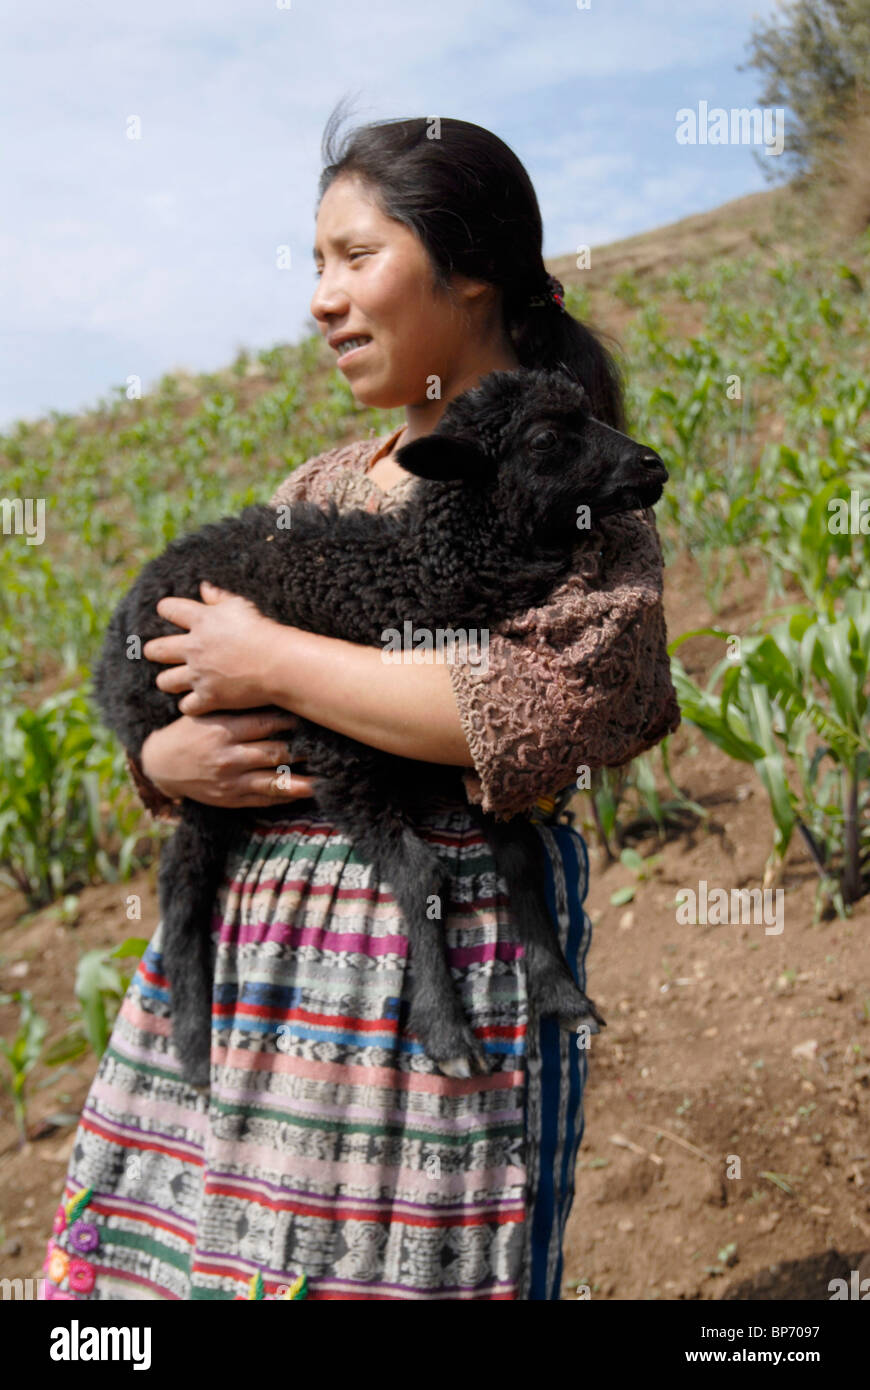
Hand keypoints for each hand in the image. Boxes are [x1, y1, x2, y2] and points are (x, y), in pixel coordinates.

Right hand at [140, 709, 317, 807]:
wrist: (161, 764)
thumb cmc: (189, 732)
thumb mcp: (206, 713)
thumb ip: (235, 705)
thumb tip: (271, 693)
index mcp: (224, 729)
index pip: (266, 723)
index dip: (293, 720)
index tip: (314, 715)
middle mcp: (230, 755)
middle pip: (276, 752)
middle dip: (304, 749)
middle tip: (331, 746)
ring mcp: (231, 780)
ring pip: (274, 781)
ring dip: (302, 780)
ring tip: (326, 778)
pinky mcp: (231, 798)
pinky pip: (264, 799)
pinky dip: (285, 796)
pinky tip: (304, 792)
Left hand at [143, 581, 288, 715]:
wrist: (280, 663)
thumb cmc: (264, 631)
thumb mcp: (241, 606)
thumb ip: (219, 597)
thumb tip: (203, 587)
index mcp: (201, 619)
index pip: (168, 608)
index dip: (166, 609)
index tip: (168, 612)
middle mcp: (194, 647)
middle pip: (156, 650)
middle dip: (154, 651)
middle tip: (157, 652)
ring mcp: (199, 674)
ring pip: (165, 681)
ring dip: (168, 681)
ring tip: (174, 681)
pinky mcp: (209, 697)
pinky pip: (186, 706)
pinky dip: (190, 705)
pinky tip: (196, 701)